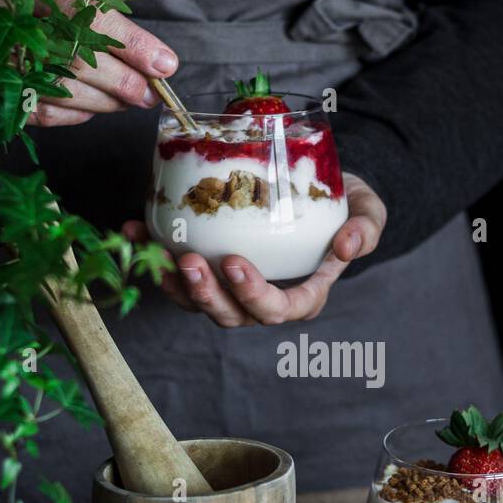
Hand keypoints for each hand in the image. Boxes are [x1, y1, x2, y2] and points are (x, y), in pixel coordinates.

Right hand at [0, 0, 178, 126]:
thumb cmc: (22, 31)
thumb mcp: (54, 12)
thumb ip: (100, 31)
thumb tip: (157, 65)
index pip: (88, 15)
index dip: (131, 42)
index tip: (164, 64)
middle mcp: (3, 18)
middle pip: (79, 56)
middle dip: (123, 81)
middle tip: (150, 95)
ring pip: (65, 88)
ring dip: (106, 102)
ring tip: (127, 103)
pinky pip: (47, 113)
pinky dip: (76, 115)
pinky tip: (89, 110)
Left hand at [122, 173, 386, 326]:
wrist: (317, 187)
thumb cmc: (346, 205)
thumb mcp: (369, 211)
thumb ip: (366, 228)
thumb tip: (350, 247)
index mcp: (304, 294)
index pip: (280, 308)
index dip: (254, 295)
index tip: (235, 264)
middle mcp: (263, 299)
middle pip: (232, 315)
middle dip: (207, 294)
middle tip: (190, 261)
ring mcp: (232, 288)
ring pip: (200, 302)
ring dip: (175, 284)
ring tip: (158, 253)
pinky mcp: (208, 269)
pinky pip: (177, 274)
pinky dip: (153, 254)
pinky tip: (134, 229)